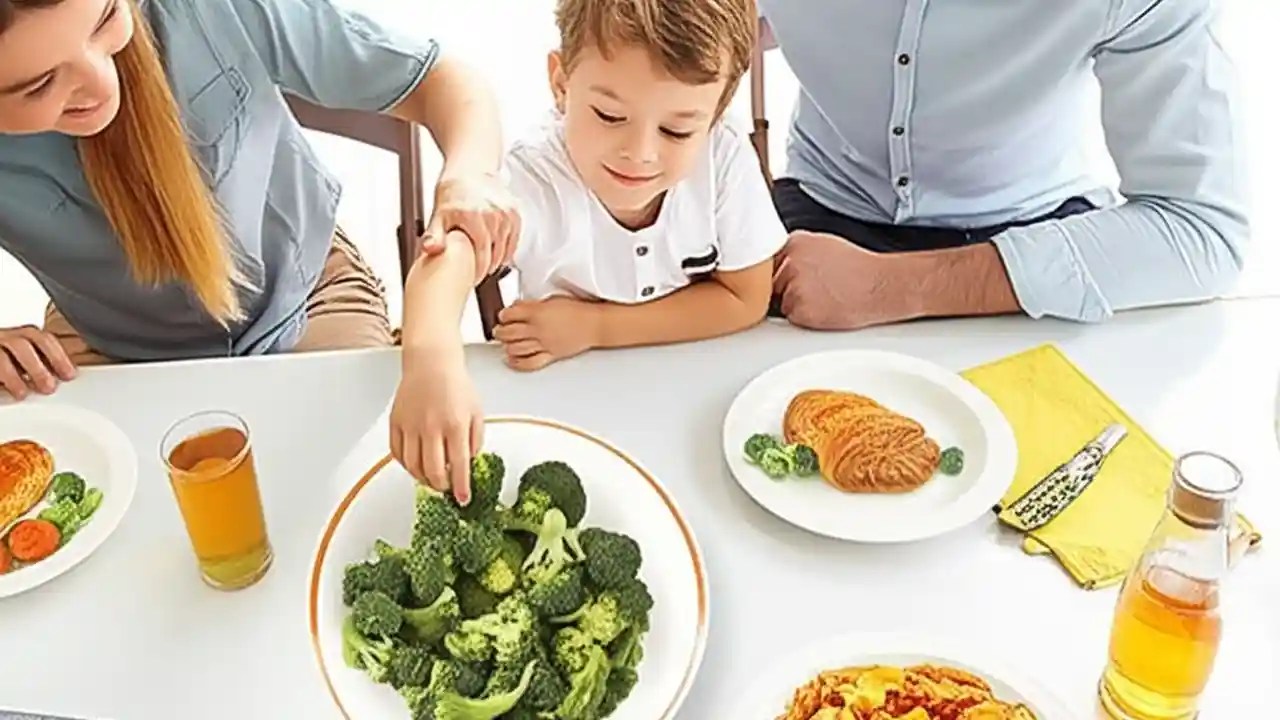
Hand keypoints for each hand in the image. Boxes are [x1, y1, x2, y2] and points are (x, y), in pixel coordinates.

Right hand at [0, 326, 76, 399]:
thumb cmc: (10, 359)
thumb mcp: (29, 358)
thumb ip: (44, 362)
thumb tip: (66, 376)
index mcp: (23, 335)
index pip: (43, 339)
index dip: (58, 356)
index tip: (69, 375)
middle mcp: (5, 338)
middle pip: (22, 345)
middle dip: (37, 367)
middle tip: (48, 387)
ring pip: (1, 357)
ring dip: (13, 376)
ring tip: (22, 393)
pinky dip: (0, 382)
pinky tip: (2, 390)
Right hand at [389, 348, 482, 503]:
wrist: (431, 364)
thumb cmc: (456, 386)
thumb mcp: (476, 412)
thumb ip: (476, 440)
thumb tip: (469, 465)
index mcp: (455, 424)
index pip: (459, 465)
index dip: (461, 487)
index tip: (464, 499)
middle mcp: (431, 426)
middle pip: (433, 470)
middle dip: (441, 486)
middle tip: (446, 489)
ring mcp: (411, 425)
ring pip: (412, 466)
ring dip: (423, 479)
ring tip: (432, 479)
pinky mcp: (396, 422)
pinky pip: (397, 454)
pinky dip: (406, 466)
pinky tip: (416, 466)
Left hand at [421, 173, 519, 282]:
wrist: (469, 170)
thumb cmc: (453, 193)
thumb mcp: (438, 215)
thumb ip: (434, 236)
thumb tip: (429, 249)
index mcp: (473, 217)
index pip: (481, 255)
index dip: (477, 271)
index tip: (471, 278)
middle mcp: (493, 215)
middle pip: (495, 255)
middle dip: (486, 268)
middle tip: (477, 274)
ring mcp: (506, 214)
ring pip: (506, 249)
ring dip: (497, 260)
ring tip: (485, 263)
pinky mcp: (515, 213)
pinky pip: (514, 240)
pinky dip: (507, 249)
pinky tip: (496, 251)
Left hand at [493, 297, 599, 371]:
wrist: (595, 324)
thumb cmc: (578, 310)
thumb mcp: (553, 299)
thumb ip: (533, 305)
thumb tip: (517, 307)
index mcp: (538, 312)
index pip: (510, 314)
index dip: (503, 315)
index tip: (502, 316)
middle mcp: (538, 329)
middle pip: (509, 333)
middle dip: (499, 332)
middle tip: (498, 331)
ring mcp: (544, 344)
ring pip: (516, 348)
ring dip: (506, 346)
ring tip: (504, 343)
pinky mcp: (551, 355)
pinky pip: (530, 363)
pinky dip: (518, 363)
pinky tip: (512, 359)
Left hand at [772, 231, 915, 329]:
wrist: (880, 286)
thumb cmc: (857, 268)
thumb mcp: (823, 244)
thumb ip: (796, 251)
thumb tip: (779, 262)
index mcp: (795, 242)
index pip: (769, 261)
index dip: (781, 273)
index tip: (798, 277)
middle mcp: (791, 261)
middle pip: (771, 282)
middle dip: (785, 288)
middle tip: (816, 288)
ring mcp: (793, 284)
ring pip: (780, 301)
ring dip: (795, 304)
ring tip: (823, 297)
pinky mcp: (799, 308)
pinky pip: (791, 317)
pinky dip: (804, 317)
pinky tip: (825, 307)